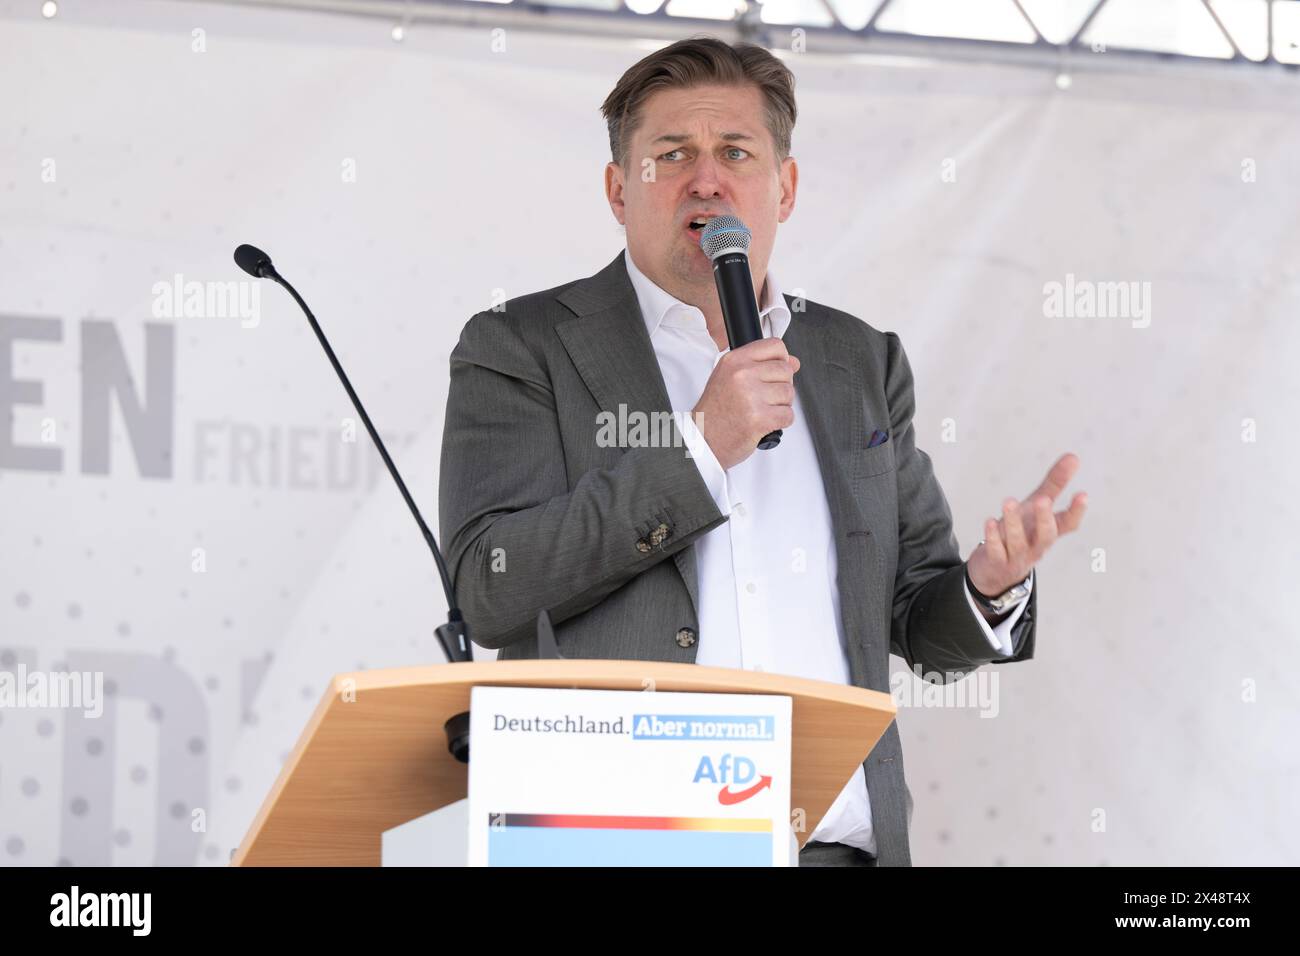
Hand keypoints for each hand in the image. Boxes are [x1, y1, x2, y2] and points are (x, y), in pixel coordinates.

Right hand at [691, 338, 800, 470]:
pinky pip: (788, 415)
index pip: (775, 346)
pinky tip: (764, 423)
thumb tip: (793, 361)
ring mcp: (750, 396)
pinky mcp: (759, 418)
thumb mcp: (729, 378)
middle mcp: (741, 375)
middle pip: (785, 370)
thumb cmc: (716, 412)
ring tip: (762, 411)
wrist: (703, 440)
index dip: (781, 360)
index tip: (774, 372)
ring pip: (789, 393)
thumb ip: (760, 366)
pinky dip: (781, 422)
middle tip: (764, 398)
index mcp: (733, 361)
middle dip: (781, 386)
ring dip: (781, 405)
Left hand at [967, 452, 1087, 596]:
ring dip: (1013, 523)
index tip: (1082, 494)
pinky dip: (993, 538)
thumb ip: (1054, 484)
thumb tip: (1074, 456)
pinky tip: (989, 522)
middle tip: (1043, 499)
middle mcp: (1036, 545)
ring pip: (1018, 543)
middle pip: (1046, 536)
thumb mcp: (1036, 507)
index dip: (1076, 511)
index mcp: (1048, 531)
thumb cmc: (1022, 532)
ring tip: (1009, 502)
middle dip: (1044, 518)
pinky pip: (996, 552)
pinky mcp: (997, 562)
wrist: (996, 569)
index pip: (1068, 524)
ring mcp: (1017, 556)